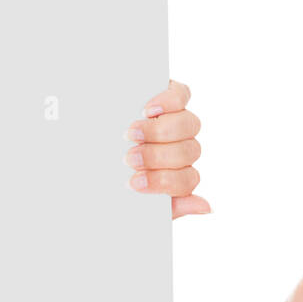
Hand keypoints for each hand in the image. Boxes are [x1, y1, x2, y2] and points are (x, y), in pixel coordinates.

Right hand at [124, 78, 210, 218]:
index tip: (134, 183)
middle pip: (188, 152)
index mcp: (180, 175)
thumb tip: (206, 206)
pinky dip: (168, 102)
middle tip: (129, 158)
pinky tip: (148, 110)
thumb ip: (172, 206)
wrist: (96, 146)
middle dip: (157, 156)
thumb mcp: (139, 198)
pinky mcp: (172, 95)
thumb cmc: (118, 176)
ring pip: (188, 125)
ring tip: (132, 134)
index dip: (163, 182)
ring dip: (159, 131)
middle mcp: (184, 149)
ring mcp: (180, 121)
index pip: (186, 181)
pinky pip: (182, 95)